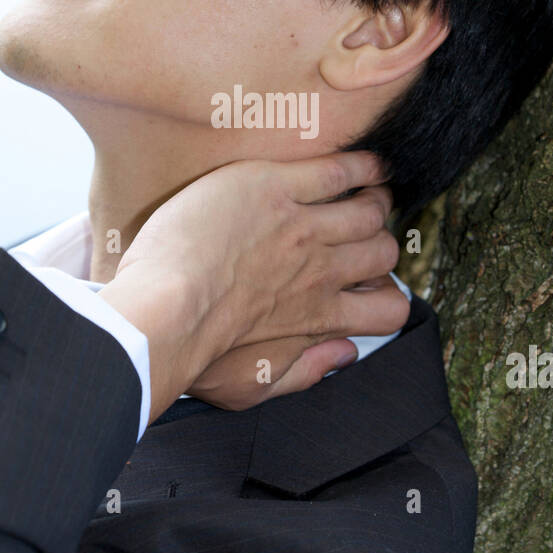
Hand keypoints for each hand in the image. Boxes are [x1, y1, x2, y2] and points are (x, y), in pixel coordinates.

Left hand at [96, 152, 407, 421]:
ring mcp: (302, 226)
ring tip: (366, 193)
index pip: (388, 310)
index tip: (370, 286)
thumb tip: (345, 354)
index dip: (388, 295)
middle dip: (380, 242)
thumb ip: (305, 373)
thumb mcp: (252, 388)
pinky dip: (360, 165)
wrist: (163, 312)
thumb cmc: (196, 356)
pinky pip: (337, 172)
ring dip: (374, 200)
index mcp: (319, 316)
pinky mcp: (274, 189)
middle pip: (384, 252)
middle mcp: (321, 271)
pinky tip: (366, 164)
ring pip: (368, 210)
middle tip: (363, 233)